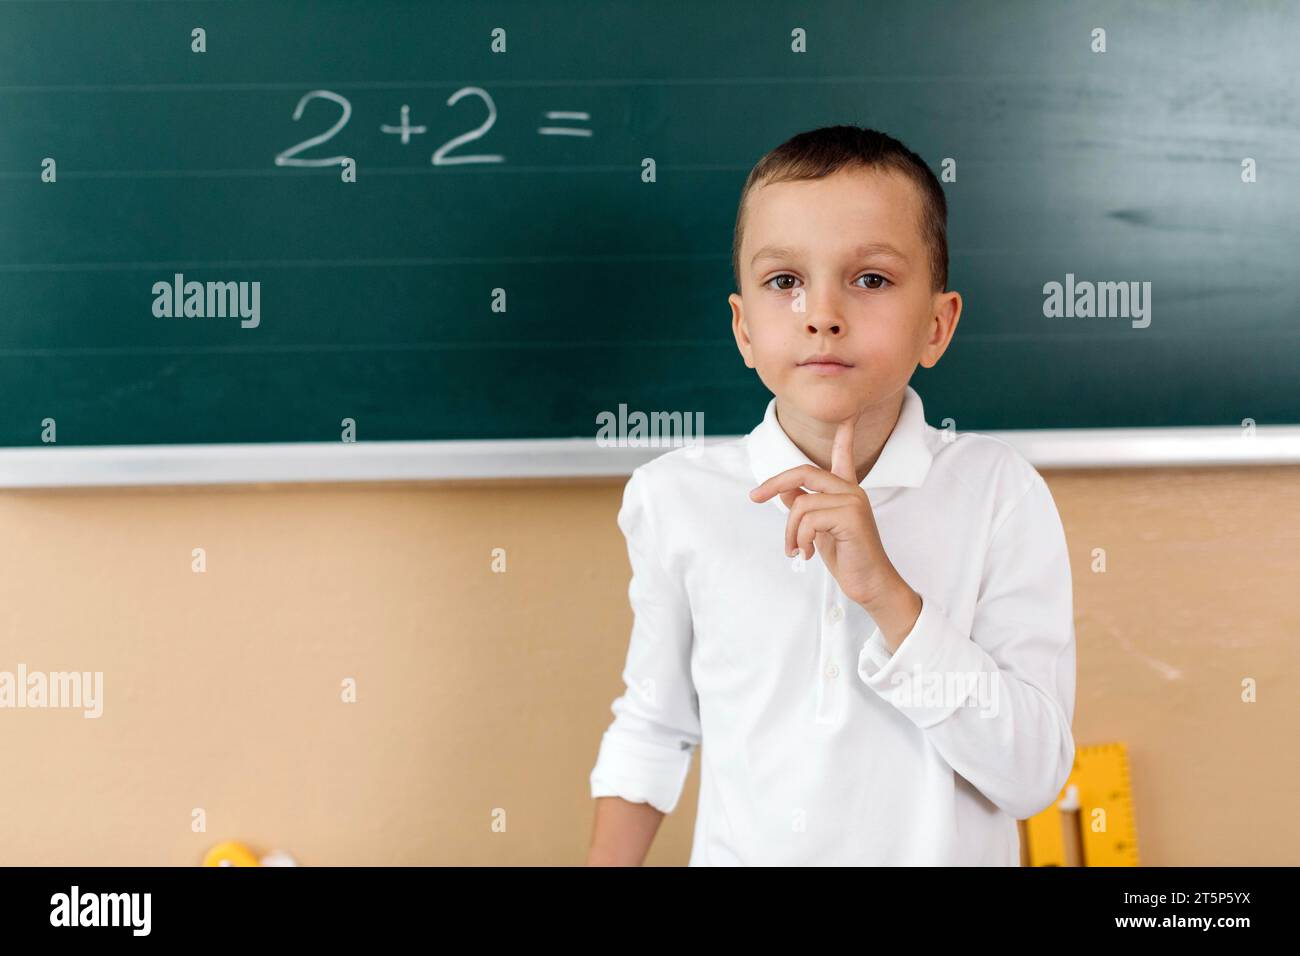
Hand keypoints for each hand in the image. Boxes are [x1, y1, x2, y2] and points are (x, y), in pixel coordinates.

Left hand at [748, 407, 900, 608]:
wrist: (870, 584)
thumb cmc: (847, 557)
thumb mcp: (818, 528)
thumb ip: (804, 505)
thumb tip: (784, 488)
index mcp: (845, 490)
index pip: (843, 455)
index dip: (844, 434)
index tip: (848, 414)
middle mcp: (851, 490)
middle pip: (803, 472)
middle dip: (773, 484)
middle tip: (754, 497)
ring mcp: (853, 501)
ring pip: (800, 504)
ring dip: (790, 531)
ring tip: (796, 549)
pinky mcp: (852, 517)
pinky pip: (808, 519)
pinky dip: (800, 539)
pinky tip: (807, 553)